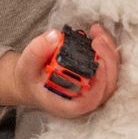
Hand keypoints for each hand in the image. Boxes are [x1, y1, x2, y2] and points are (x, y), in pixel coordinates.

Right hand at [0, 24, 120, 118]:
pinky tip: (97, 35)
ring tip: (97, 33)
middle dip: (108, 61)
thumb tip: (54, 36)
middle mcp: (84, 101)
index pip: (90, 102)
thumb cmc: (30, 79)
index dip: (99, 85)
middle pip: (107, 87)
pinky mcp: (96, 79)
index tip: (98, 64)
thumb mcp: (26, 66)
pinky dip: (107, 50)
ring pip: (112, 76)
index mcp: (67, 105)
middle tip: (97, 40)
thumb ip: (36, 51)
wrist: (32, 81)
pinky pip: (108, 68)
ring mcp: (92, 91)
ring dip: (109, 53)